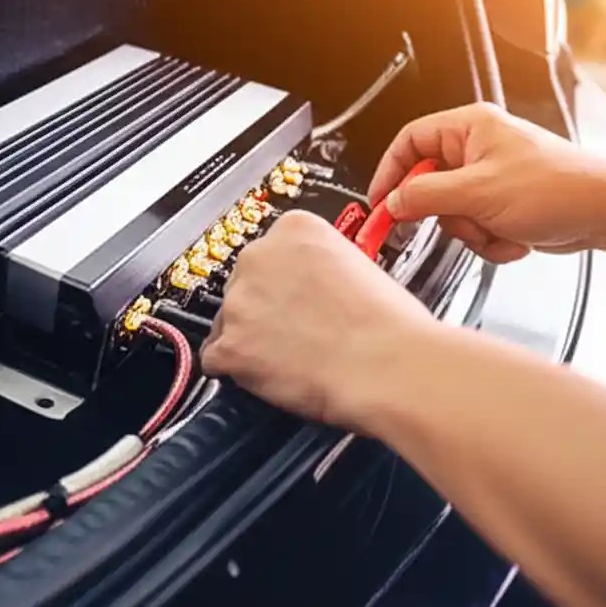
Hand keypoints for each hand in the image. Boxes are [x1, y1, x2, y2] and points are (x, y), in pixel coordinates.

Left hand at [201, 211, 439, 431]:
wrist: (389, 365)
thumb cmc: (389, 323)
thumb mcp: (358, 263)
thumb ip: (318, 266)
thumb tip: (308, 286)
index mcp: (293, 229)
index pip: (268, 254)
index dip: (282, 285)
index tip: (294, 300)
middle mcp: (258, 256)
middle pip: (242, 286)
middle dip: (262, 311)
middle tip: (295, 334)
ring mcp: (239, 302)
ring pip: (227, 323)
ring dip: (249, 341)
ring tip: (290, 359)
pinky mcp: (230, 346)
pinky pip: (216, 360)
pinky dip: (237, 372)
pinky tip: (270, 377)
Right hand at [369, 102, 605, 261]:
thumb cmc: (559, 188)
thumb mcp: (477, 192)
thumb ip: (425, 197)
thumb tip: (393, 202)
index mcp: (469, 128)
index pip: (410, 142)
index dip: (390, 172)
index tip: (381, 203)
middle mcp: (478, 148)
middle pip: (428, 184)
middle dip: (445, 213)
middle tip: (456, 222)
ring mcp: (491, 178)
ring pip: (451, 213)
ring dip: (472, 231)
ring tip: (499, 228)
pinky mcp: (504, 205)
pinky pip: (475, 228)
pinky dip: (491, 239)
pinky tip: (515, 236)